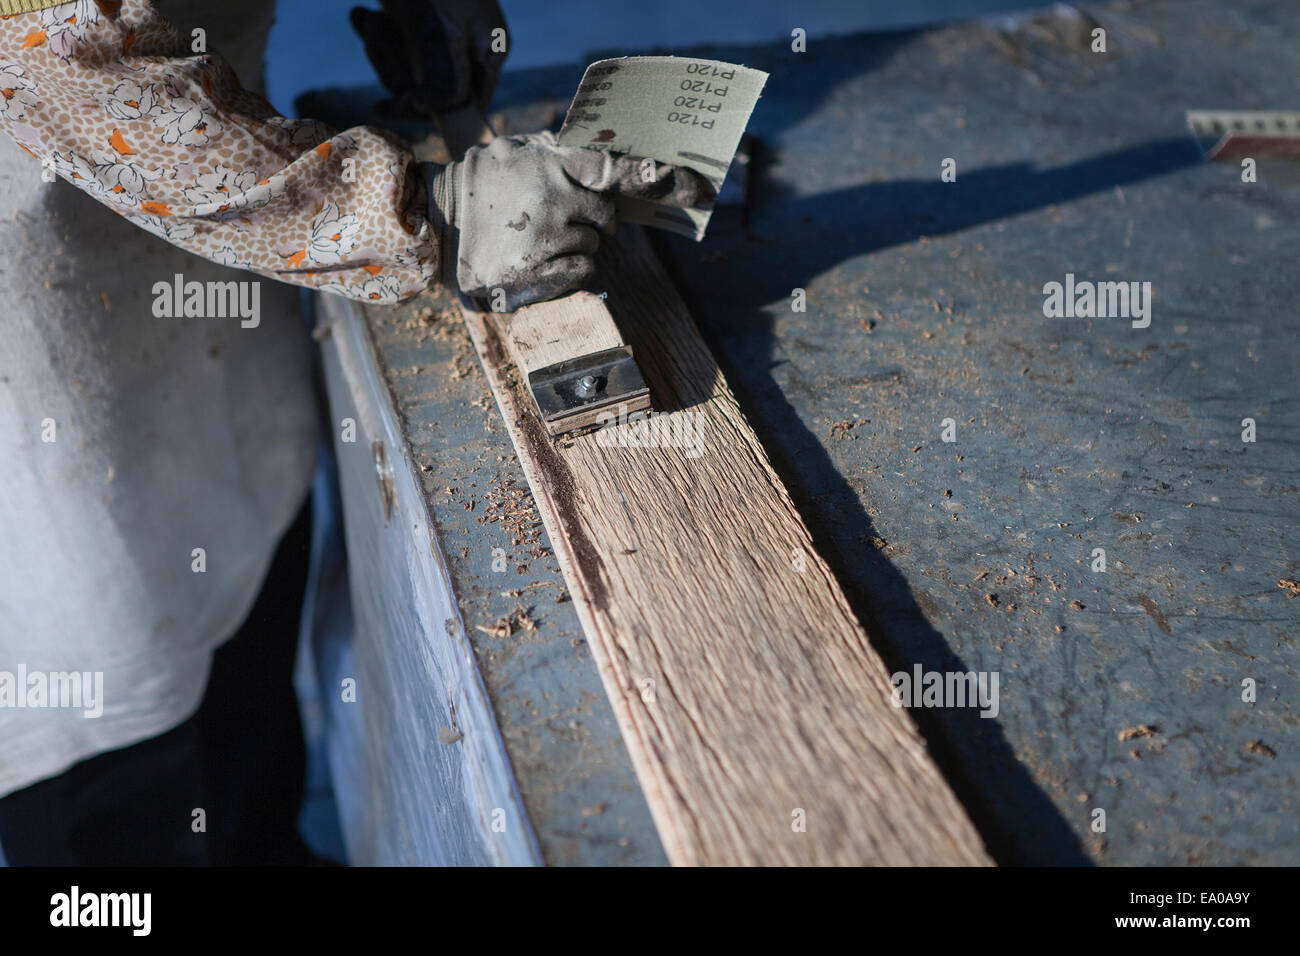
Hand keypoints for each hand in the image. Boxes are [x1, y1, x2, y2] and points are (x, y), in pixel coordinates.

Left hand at [350, 0, 507, 115]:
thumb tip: (433, 112)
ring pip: (406, 72)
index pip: (465, 103)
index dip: (433, 107)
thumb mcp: (440, 30)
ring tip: (369, 19)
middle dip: (397, 67)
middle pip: (430, 91)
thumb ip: (442, 78)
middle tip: (379, 36)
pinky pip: (392, 50)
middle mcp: (467, 51)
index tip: (405, 100)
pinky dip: (374, 33)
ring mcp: (438, 38)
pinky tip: (364, 15)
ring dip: (380, 48)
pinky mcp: (413, 27)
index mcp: (488, 53)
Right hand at [426, 132, 714, 309]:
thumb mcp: (516, 150)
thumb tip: (609, 156)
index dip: (654, 177)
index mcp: (551, 165)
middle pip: (608, 217)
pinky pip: (584, 272)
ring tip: (538, 237)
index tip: (693, 185)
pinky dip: (573, 270)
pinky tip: (543, 260)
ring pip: (595, 247)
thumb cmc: (483, 184)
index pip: (612, 169)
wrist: (438, 224)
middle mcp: (552, 199)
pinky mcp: (536, 270)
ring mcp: (545, 237)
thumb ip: (559, 151)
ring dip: (577, 245)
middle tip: (562, 218)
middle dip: (595, 221)